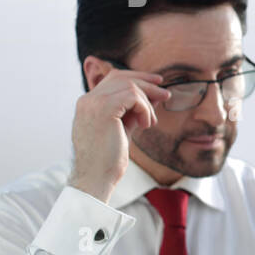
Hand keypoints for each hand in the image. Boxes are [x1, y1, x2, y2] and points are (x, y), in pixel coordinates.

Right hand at [67, 59, 170, 202]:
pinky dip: (145, 109)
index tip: (157, 83)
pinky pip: (133, 97)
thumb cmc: (108, 159)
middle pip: (122, 77)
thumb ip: (134, 111)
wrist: (96, 177)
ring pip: (130, 86)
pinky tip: (146, 125)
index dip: (137, 78)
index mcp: (88, 103)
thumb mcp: (123, 128)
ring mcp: (93, 103)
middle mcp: (88, 100)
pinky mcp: (104, 109)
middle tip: (166, 94)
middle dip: (147, 83)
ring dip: (148, 102)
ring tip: (151, 122)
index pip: (113, 79)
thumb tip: (154, 95)